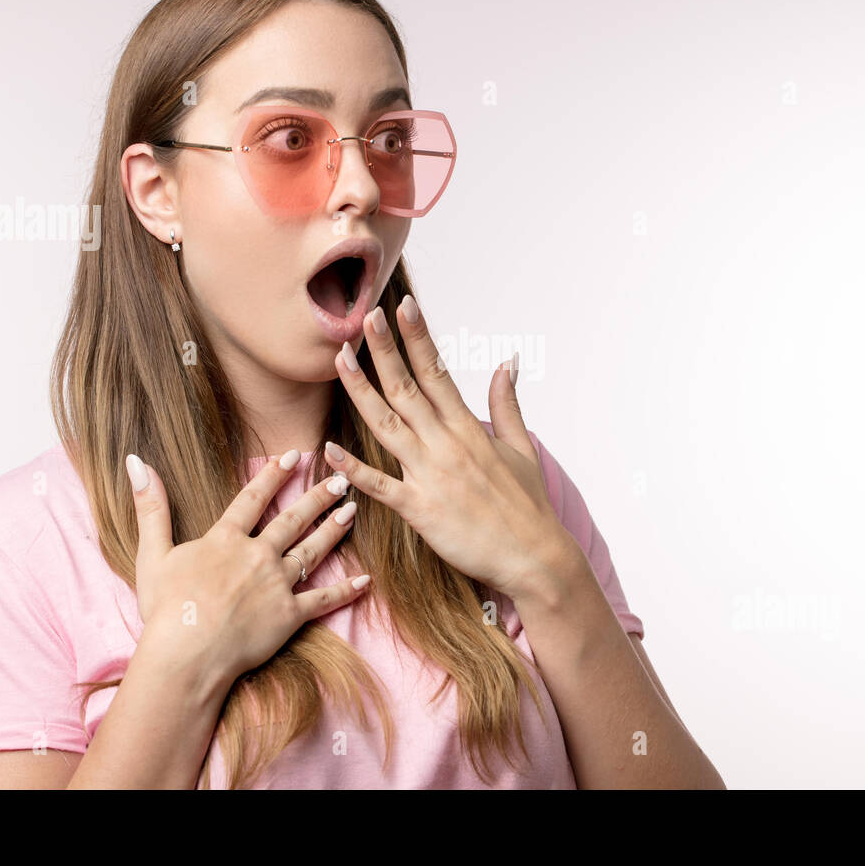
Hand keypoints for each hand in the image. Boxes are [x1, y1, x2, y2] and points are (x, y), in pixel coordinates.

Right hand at [124, 451, 370, 680]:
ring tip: (353, 511)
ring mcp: (277, 585)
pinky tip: (366, 580)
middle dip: (318, 497)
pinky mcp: (290, 616)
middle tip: (342, 479)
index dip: (273, 475)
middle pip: (292, 519)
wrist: (186, 654)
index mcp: (225, 540)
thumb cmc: (165, 609)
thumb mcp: (153, 553)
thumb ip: (151, 507)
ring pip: (312, 550)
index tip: (294, 456)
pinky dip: (346, 590)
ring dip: (334, 530)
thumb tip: (135, 462)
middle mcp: (257, 555)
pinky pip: (323, 600)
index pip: (253, 498)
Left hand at [326, 295, 579, 600]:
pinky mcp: (421, 510)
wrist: (535, 558)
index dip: (417, 338)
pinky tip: (329, 449)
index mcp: (469, 428)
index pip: (437, 372)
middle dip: (383, 351)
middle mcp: (448, 445)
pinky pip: (381, 486)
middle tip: (363, 317)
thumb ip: (507, 402)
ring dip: (361, 391)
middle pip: (407, 388)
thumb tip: (508, 360)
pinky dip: (354, 469)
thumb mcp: (522, 447)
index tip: (402, 307)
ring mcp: (432, 476)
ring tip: (340, 360)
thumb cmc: (528, 505)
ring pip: (388, 425)